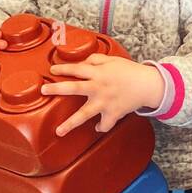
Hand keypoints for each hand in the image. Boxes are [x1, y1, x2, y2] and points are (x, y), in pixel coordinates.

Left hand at [41, 54, 164, 135]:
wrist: (148, 85)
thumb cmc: (130, 71)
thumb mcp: (112, 60)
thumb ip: (96, 60)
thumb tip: (82, 63)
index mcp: (98, 73)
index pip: (76, 69)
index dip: (63, 69)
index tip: (52, 71)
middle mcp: (99, 87)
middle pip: (74, 88)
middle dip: (57, 89)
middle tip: (43, 91)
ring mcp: (105, 102)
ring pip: (85, 114)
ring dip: (70, 123)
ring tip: (59, 132)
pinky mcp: (113, 113)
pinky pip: (105, 124)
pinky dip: (101, 127)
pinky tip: (97, 128)